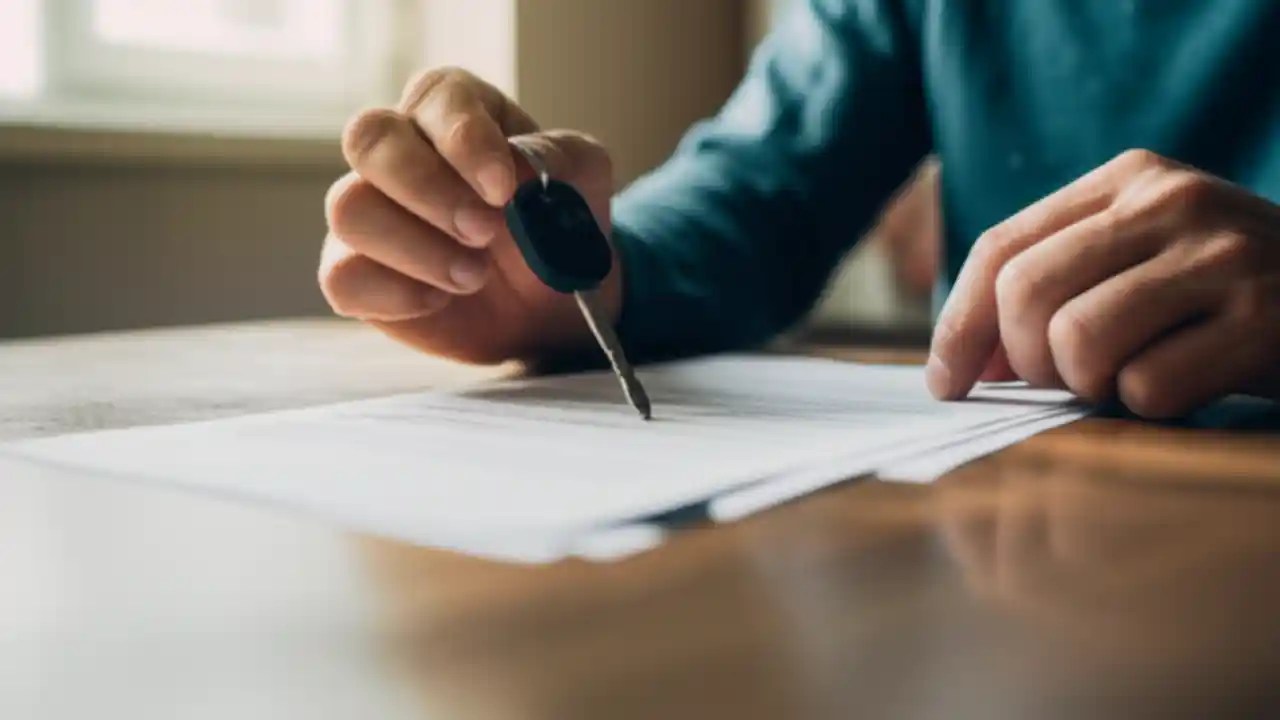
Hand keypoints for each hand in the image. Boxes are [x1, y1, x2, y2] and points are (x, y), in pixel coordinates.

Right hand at [320, 67, 619, 363]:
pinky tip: (438, 300)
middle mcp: (400, 149)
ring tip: (473, 276)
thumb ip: (557, 160)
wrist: (551, 305)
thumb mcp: (582, 182)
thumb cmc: (558, 225)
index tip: (504, 189)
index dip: (464, 139)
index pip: (438, 97)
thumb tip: (513, 167)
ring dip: (417, 248)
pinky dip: (394, 294)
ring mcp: (370, 211)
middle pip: (370, 139)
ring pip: (349, 208)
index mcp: (455, 110)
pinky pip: (342, 276)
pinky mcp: (355, 272)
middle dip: (427, 189)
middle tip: (484, 231)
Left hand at [927, 149, 1279, 417]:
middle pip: (1025, 292)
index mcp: (1128, 179)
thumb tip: (962, 363)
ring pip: (1078, 341)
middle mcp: (1172, 201)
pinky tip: (1187, 385)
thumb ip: (1056, 288)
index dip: (958, 324)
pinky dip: (1152, 406)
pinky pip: (1148, 387)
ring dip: (1089, 386)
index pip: (1000, 248)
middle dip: (1023, 360)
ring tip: (1129, 380)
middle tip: (1060, 383)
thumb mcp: (1141, 261)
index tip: (947, 382)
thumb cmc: (1223, 295)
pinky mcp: (1265, 319)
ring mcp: (1222, 256)